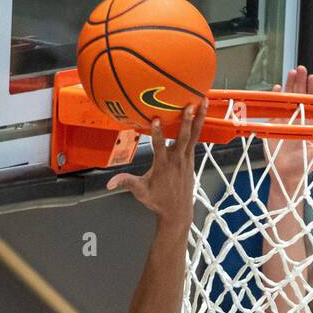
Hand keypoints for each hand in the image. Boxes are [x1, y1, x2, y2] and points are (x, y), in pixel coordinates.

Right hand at [106, 102, 207, 227]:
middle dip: (186, 122)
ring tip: (203, 101)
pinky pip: (196, 139)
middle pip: (182, 138)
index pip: (159, 147)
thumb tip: (109, 182)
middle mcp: (177, 160)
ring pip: (193, 135)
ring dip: (199, 118)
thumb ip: (126, 182)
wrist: (178, 211)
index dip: (158, 133)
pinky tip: (201, 113)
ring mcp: (186, 159)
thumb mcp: (140, 192)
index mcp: (163, 166)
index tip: (156, 119)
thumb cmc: (158, 201)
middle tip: (189, 105)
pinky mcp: (191, 158)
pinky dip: (199, 126)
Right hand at [265, 65, 312, 197]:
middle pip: (298, 97)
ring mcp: (283, 122)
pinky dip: (274, 99)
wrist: (286, 176)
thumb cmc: (304, 166)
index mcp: (308, 124)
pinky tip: (276, 88)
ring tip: (291, 72)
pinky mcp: (272, 127)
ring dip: (288, 86)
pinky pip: (272, 109)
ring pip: (286, 100)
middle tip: (301, 68)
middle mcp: (296, 121)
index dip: (312, 90)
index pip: (312, 103)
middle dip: (300, 82)